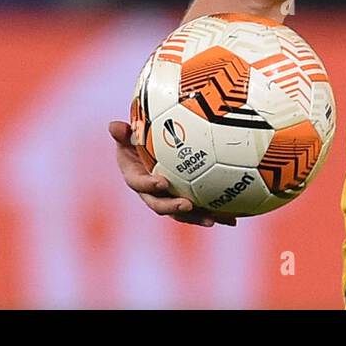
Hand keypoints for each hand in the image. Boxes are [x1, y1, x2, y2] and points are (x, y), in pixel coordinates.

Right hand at [109, 120, 235, 227]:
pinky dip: (215, 213)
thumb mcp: (130, 134)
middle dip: (174, 208)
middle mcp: (151, 193)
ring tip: (214, 219)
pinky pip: (199, 208)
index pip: (139, 184)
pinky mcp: (185, 200)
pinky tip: (233, 217)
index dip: (148, 185)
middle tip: (188, 205)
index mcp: (136, 177)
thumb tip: (113, 126)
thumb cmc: (140, 139)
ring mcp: (169, 198)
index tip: (161, 182)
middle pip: (160, 205)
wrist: (150, 151)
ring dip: (197, 217)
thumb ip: (124, 133)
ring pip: (182, 212)